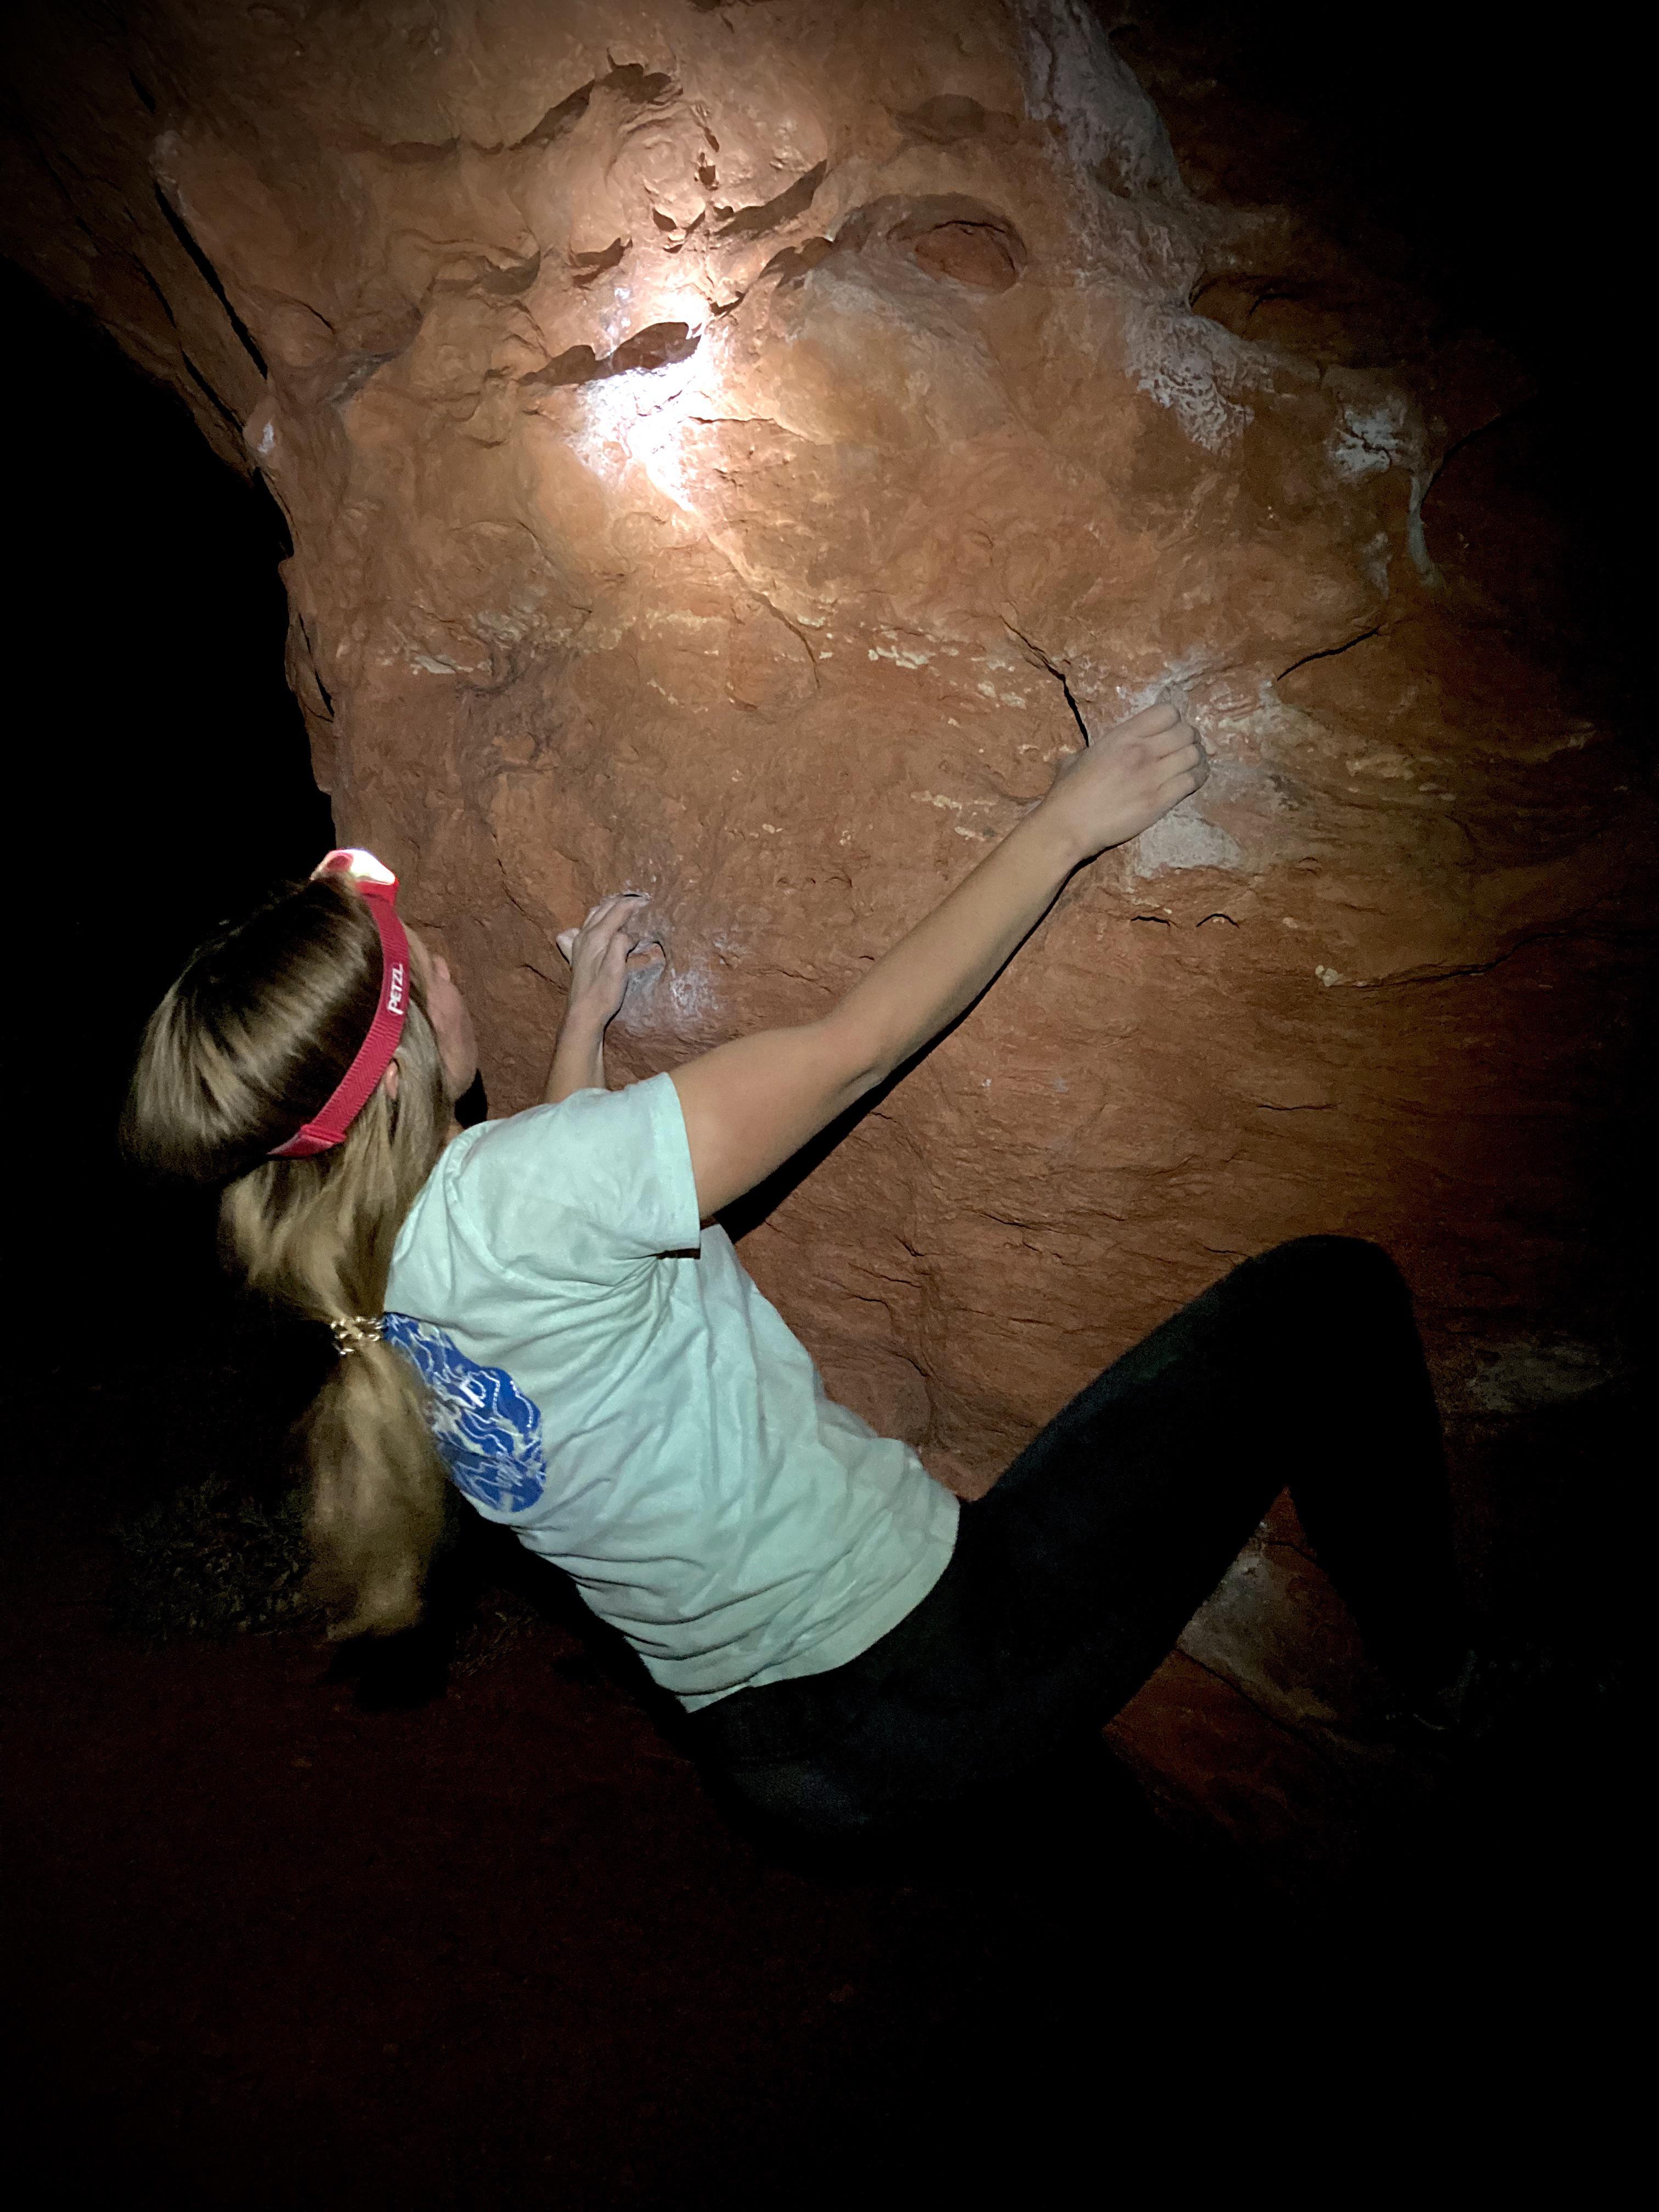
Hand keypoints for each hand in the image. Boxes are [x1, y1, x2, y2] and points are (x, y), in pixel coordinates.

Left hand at [555, 892, 664, 1027]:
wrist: (583, 1014)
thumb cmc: (602, 994)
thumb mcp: (617, 968)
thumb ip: (621, 943)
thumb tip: (628, 933)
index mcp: (596, 937)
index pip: (618, 911)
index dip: (634, 904)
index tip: (649, 901)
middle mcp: (584, 935)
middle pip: (605, 908)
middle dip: (623, 902)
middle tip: (641, 902)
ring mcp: (578, 943)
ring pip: (593, 915)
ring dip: (610, 907)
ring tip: (624, 907)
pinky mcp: (577, 952)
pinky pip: (584, 926)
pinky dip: (596, 919)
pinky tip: (599, 926)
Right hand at [1036, 701, 1208, 863]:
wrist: (1068, 826)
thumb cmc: (1067, 793)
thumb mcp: (1079, 758)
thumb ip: (1096, 749)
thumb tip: (1097, 751)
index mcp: (1123, 736)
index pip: (1167, 712)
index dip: (1173, 720)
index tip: (1170, 730)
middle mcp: (1142, 751)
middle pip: (1186, 733)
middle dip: (1189, 738)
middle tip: (1185, 747)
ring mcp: (1153, 777)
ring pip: (1194, 756)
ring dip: (1197, 758)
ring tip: (1193, 763)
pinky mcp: (1160, 802)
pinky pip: (1192, 782)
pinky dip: (1197, 778)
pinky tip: (1194, 780)